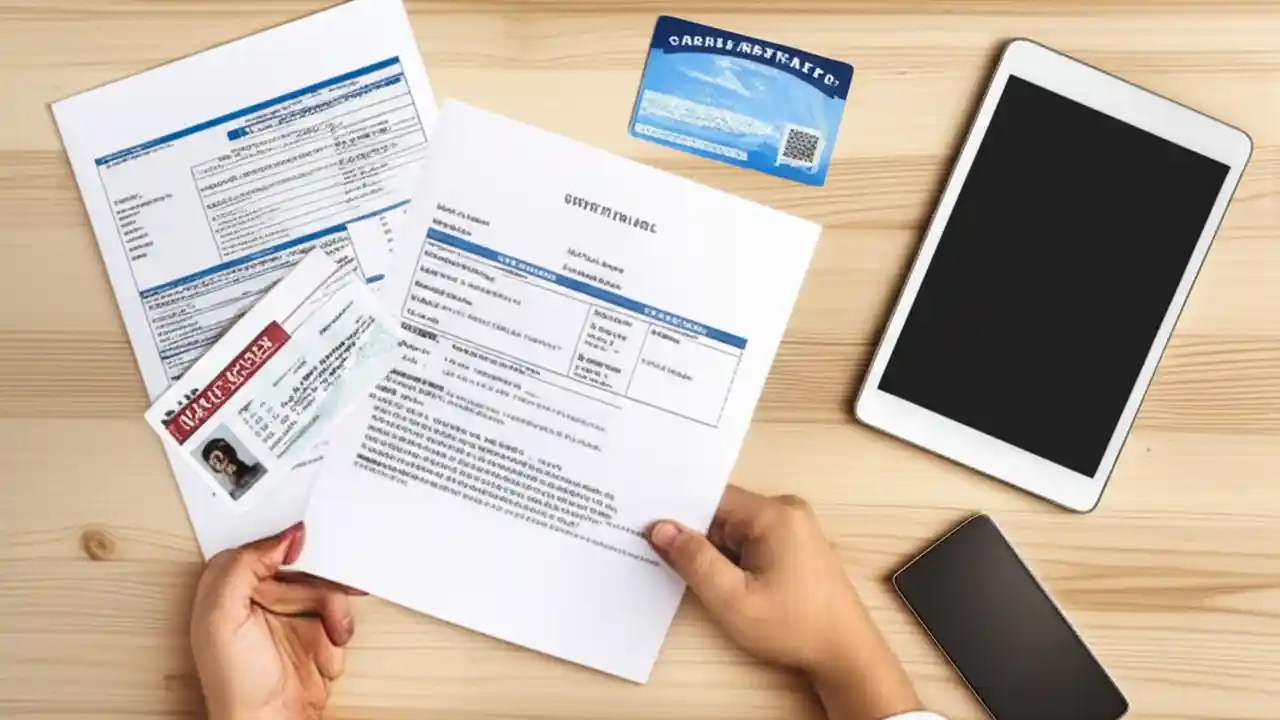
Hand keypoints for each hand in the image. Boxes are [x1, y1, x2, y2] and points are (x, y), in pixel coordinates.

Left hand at [190, 523, 357, 719]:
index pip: (261, 550)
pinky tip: (326, 655)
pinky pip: (338, 618)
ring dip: (335, 616)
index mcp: (228, 591)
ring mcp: (286, 621)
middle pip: (302, 571)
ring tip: (330, 638)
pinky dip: (338, 637)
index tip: (305, 551)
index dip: (285, 547)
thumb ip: (243, 567)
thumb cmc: (237, 686)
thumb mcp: (222, 618)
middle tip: (325, 606)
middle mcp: (256, 603)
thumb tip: (282, 537)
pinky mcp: (311, 638)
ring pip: (325, 593)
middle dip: (320, 589)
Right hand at [649, 486, 919, 719]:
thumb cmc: (794, 627)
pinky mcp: (795, 543)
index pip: (712, 499)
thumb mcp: (734, 600)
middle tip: (678, 566)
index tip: (653, 533)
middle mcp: (787, 510)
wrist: (845, 652)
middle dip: (700, 539)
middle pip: (723, 513)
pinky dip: (735, 558)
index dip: (681, 517)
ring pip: (735, 529)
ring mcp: (794, 526)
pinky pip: (751, 539)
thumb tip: (661, 528)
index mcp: (775, 514)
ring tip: (710, 581)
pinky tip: (731, 583)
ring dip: (718, 553)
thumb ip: (695, 561)